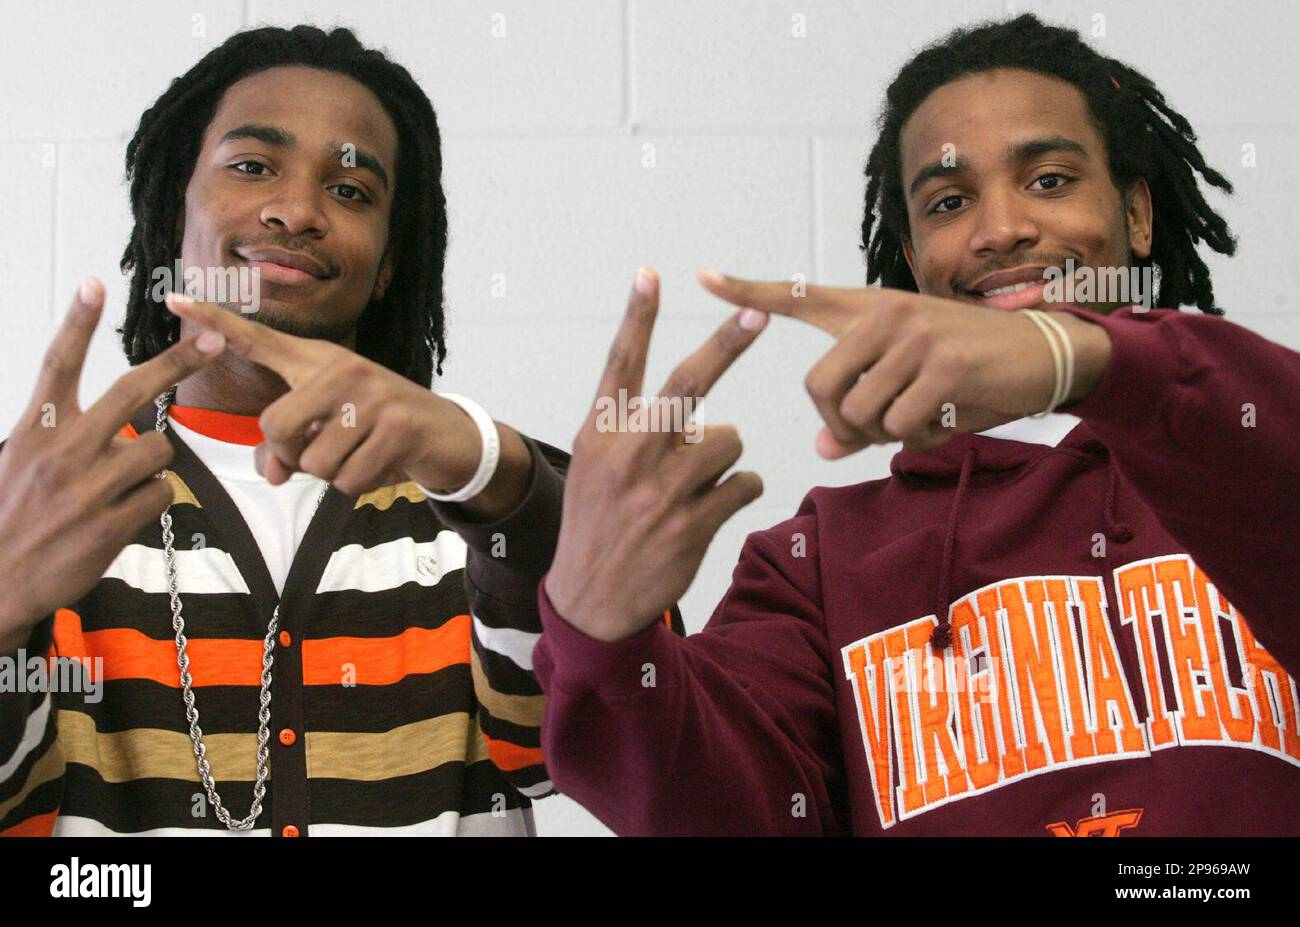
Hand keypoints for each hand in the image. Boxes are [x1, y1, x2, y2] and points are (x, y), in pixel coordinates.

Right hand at [0, 279, 224, 649]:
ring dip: (151, 463)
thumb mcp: (20, 462)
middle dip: (177, 361)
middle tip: (212, 337)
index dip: (77, 323)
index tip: (94, 285)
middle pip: (131, 391)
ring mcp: (90, 487)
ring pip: (158, 449)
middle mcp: (63, 450)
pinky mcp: (113, 522)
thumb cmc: (14, 517)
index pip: (58, 364)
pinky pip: (161, 493)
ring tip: (117, 487)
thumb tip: (119, 422)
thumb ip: (63, 434)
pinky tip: (120, 515)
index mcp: (36, 430)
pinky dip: (150, 501)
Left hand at [164, 294, 532, 518]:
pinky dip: (361, 485)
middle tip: (317, 457)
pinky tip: (383, 464)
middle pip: (276, 428)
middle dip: (290, 459)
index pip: (259, 339)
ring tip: (361, 455)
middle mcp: (343, 369)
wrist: (449, 435)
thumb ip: (289, 447)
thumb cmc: (381, 429)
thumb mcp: (332, 429)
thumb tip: (272, 474)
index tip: (174, 298)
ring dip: (333, 475)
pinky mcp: (397, 425)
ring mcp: (372, 394)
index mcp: (320, 362)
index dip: (216, 323)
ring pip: (315, 462)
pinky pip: (348, 479)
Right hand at [544, 268, 766, 641]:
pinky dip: (738, 491)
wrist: (590, 599)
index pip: (621, 364)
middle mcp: (630, 454)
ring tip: (698, 483)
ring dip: (725, 458)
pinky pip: (744, 484)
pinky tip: (711, 509)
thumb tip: (694, 412)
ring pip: (730, 439)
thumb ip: (631, 431)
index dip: (638, 317)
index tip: (650, 273)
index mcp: (602, 434)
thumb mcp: (594, 467)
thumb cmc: (596, 523)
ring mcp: (661, 490)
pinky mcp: (692, 524)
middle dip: (728, 343)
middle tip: (759, 312)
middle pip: (689, 384)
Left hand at [698, 270, 1112, 455]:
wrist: (1042, 352)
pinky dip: (920, 438)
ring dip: (886, 433)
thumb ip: (860, 411)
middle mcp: (885, 315)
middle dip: (841, 423)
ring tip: (922, 414)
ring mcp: (914, 338)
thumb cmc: (967, 368)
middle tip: (875, 427)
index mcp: (869, 310)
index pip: (798, 296)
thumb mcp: (910, 381)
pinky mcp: (943, 367)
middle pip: (818, 389)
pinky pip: (902, 427)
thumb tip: (823, 448)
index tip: (704, 277)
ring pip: (860, 414)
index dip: (748, 291)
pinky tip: (946, 418)